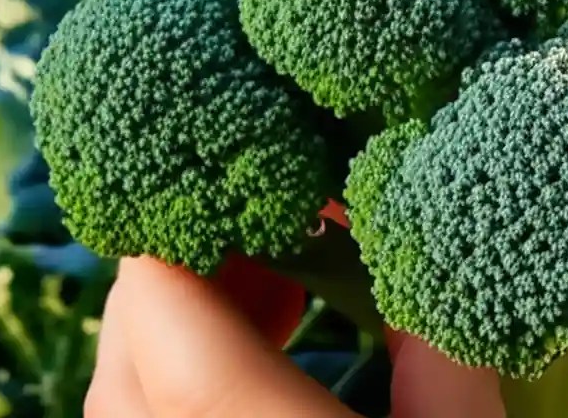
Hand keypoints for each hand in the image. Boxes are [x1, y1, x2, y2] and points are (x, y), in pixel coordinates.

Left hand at [86, 255, 505, 417]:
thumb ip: (447, 344)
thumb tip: (435, 236)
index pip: (156, 290)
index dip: (198, 216)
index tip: (273, 180)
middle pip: (129, 330)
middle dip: (197, 261)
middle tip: (290, 234)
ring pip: (121, 388)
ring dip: (184, 324)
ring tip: (282, 297)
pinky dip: (178, 384)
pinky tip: (261, 377)